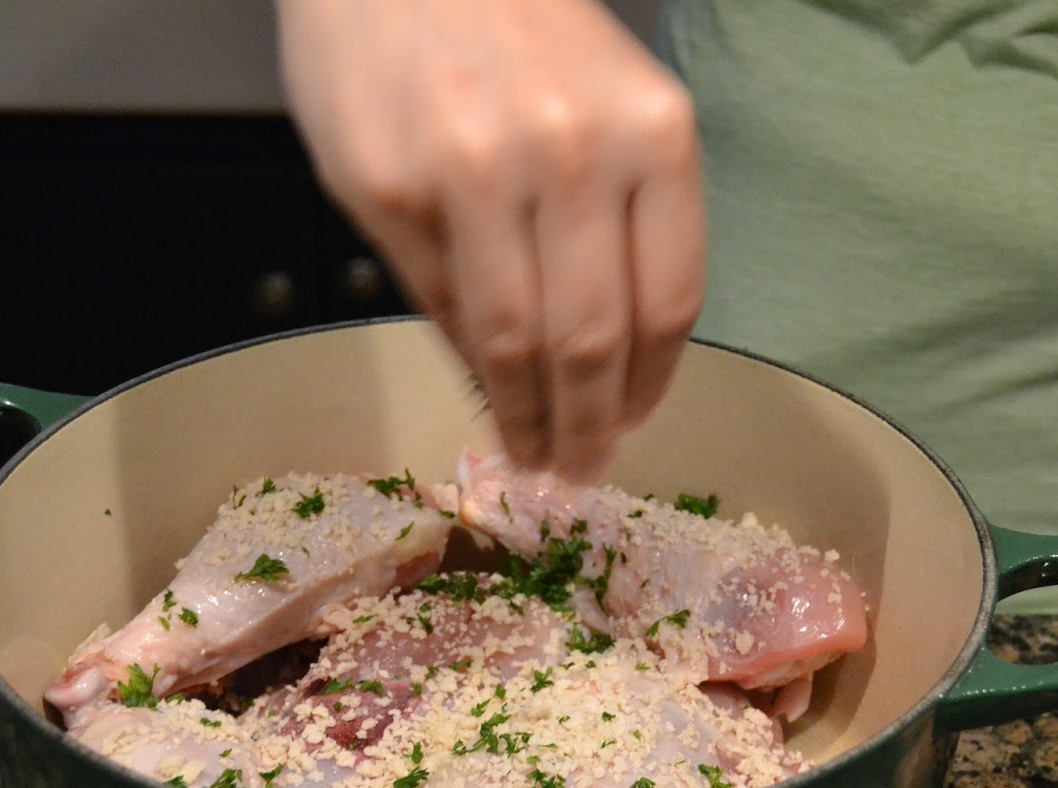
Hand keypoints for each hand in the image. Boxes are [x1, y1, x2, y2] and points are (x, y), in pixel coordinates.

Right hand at [276, 0, 705, 480]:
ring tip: (529, 460)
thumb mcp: (608, 105)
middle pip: (594, 343)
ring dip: (523, 420)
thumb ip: (616, 228)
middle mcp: (569, 155)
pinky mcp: (388, 190)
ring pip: (513, 344)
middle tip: (578, 474)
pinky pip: (438, 306)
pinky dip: (464, 359)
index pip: (669, 304)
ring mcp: (473, 174)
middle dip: (588, 429)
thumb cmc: (519, 30)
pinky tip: (479, 385)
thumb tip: (596, 366)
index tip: (634, 429)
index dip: (651, 389)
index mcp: (651, 135)